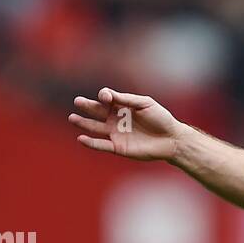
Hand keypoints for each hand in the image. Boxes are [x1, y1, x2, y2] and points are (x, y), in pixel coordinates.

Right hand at [68, 88, 182, 161]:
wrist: (171, 139)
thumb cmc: (160, 118)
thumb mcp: (145, 103)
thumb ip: (126, 99)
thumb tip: (107, 95)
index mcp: (123, 106)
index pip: (107, 98)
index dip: (104, 96)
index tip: (106, 97)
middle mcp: (117, 119)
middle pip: (97, 111)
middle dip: (87, 106)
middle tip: (77, 101)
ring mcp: (116, 133)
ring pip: (95, 127)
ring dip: (83, 123)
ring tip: (72, 118)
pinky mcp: (119, 148)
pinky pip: (102, 145)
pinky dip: (91, 143)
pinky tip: (81, 138)